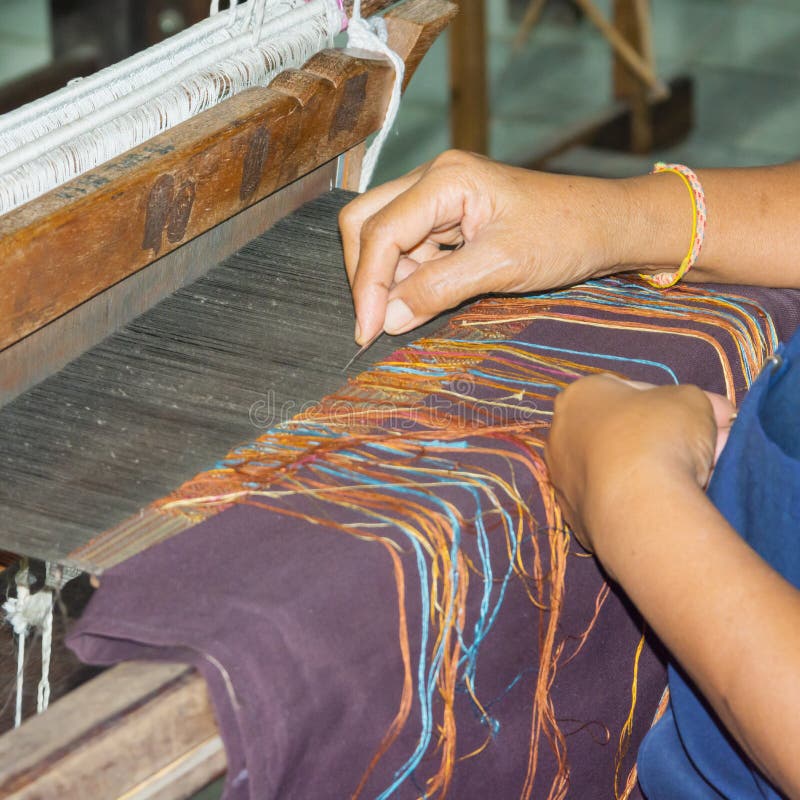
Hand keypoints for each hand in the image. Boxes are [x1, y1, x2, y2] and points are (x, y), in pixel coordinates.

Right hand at [339, 150, 623, 343]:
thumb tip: (387, 320)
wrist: (605, 226)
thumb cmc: (565, 234)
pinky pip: (410, 248)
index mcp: (445, 178)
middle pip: (366, 223)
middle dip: (366, 275)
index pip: (380, 231)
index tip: (367, 331)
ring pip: (384, 238)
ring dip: (390, 279)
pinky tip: (429, 297)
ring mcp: (439, 197)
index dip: (367, 285)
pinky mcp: (448, 217)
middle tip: (377, 322)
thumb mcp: (501, 266)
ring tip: (419, 309)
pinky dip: (410, 277)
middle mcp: (434, 179)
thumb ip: (438, 290)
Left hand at [544, 376, 735, 566]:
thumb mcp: (691, 401)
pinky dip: (646, 501)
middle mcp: (562, 434)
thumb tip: (714, 414)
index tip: (706, 419)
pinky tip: (678, 505)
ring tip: (706, 478)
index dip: (676, 405)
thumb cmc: (660, 435)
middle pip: (629, 433)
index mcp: (580, 395)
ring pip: (626, 469)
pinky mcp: (576, 518)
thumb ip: (698, 403)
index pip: (634, 393)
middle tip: (714, 449)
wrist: (639, 505)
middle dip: (673, 440)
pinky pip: (619, 501)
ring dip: (664, 470)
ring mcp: (564, 479)